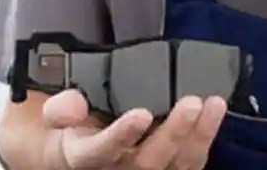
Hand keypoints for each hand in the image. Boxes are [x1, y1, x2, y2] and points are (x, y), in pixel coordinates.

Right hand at [41, 89, 226, 169]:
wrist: (78, 157)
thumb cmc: (70, 132)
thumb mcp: (52, 117)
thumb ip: (60, 109)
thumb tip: (74, 104)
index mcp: (84, 158)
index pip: (101, 152)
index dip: (121, 136)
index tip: (141, 114)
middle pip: (147, 163)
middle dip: (172, 134)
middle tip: (190, 103)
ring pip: (175, 166)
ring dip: (197, 137)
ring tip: (213, 105)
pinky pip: (188, 164)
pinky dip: (204, 140)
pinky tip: (214, 114)